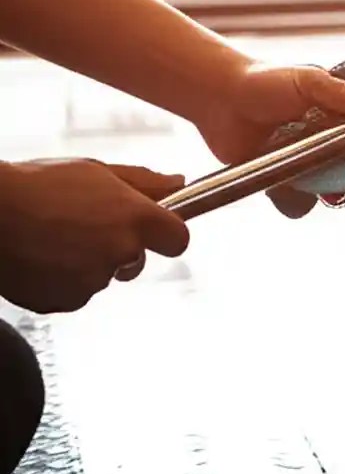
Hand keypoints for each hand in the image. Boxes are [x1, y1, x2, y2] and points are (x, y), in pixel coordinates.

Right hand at [0, 159, 188, 312]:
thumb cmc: (36, 186)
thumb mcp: (95, 172)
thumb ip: (144, 182)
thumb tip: (179, 183)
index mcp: (135, 218)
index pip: (178, 239)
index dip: (166, 234)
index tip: (152, 229)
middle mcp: (121, 252)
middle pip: (137, 260)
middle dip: (120, 248)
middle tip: (83, 227)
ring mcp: (93, 280)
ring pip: (102, 276)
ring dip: (86, 263)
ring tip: (52, 238)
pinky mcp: (65, 301)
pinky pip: (74, 293)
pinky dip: (61, 281)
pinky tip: (40, 258)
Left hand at [195, 63, 344, 217]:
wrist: (217, 98)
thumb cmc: (265, 80)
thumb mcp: (311, 81)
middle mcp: (338, 139)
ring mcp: (315, 162)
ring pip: (339, 191)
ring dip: (332, 193)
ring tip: (320, 187)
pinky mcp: (290, 181)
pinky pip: (303, 205)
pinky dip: (294, 201)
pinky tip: (283, 185)